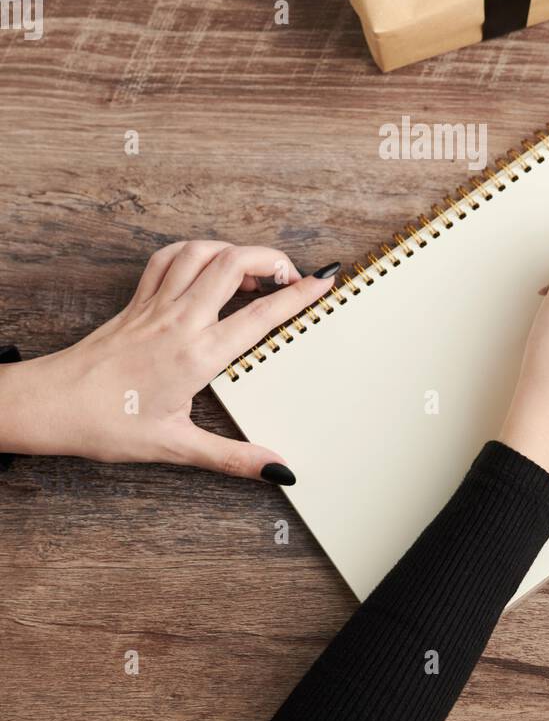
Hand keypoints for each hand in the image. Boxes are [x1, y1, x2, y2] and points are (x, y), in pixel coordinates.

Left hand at [0, 242, 337, 481]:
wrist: (53, 405)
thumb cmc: (108, 426)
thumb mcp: (177, 446)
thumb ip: (233, 457)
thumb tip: (277, 469)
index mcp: (197, 355)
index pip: (261, 316)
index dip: (299, 295)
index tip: (324, 282)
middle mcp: (180, 321)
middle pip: (235, 264)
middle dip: (273, 259)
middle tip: (292, 275)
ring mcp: (157, 305)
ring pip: (203, 252)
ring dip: (235, 251)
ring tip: (254, 271)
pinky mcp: (137, 300)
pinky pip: (170, 258)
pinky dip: (195, 252)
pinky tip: (206, 266)